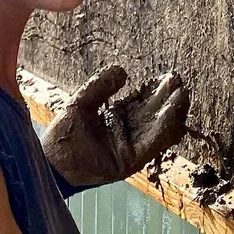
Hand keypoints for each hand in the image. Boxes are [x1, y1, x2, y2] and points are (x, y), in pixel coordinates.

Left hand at [41, 66, 189, 187]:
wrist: (51, 163)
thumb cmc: (62, 136)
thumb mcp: (82, 103)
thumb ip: (101, 86)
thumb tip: (123, 70)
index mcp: (118, 119)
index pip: (143, 102)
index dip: (156, 90)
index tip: (169, 76)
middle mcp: (128, 133)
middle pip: (155, 114)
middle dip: (168, 98)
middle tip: (180, 82)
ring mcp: (131, 148)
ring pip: (158, 129)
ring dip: (172, 113)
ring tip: (182, 95)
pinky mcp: (131, 161)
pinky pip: (152, 145)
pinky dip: (163, 130)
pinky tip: (172, 114)